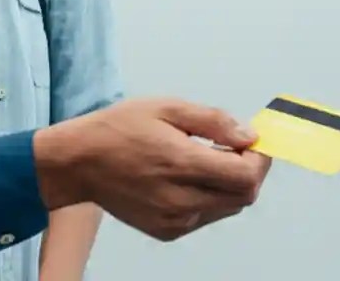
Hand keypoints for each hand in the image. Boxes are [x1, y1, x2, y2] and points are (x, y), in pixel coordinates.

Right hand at [33, 98, 271, 241]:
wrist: (79, 163)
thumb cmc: (119, 129)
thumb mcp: (168, 108)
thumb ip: (214, 121)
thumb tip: (249, 136)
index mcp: (182, 164)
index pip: (246, 176)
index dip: (260, 160)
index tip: (255, 143)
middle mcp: (181, 199)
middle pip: (243, 196)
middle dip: (249, 171)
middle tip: (236, 149)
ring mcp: (174, 220)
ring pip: (227, 208)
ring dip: (230, 185)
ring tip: (208, 159)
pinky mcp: (166, 231)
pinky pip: (206, 217)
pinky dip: (210, 198)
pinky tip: (190, 177)